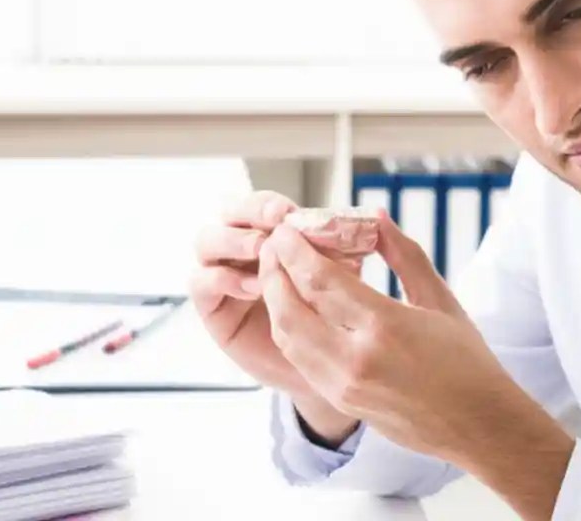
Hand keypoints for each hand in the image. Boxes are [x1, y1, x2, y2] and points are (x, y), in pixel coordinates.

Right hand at [189, 190, 357, 442]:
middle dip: (251, 211)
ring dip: (235, 241)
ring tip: (263, 250)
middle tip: (277, 220)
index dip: (273, 204)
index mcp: (278, 238)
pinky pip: (202, 285)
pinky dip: (225, 278)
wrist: (332, 376)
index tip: (293, 211)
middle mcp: (246, 252)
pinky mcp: (216, 311)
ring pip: (208, 243)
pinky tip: (254, 287)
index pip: (263, 206)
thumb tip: (378, 217)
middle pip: (228, 213)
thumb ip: (361, 253)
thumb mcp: (359, 282)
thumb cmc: (346, 324)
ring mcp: (228, 279)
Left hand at [260, 211, 570, 467]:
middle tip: (274, 246)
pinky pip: (300, 361)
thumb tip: (376, 217)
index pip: (320, 280)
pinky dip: (289, 330)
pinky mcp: (342, 402)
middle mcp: (357, 359)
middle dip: (274, 272)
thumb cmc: (468, 360)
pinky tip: (295, 309)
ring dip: (275, 302)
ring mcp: (345, 386)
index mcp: (386, 326)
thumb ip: (404, 255)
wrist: (479, 427)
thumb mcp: (440, 299)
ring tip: (278, 274)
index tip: (286, 228)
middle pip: (290, 308)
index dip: (295, 251)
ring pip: (287, 338)